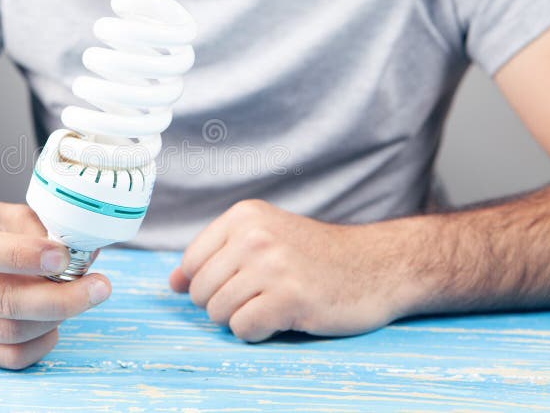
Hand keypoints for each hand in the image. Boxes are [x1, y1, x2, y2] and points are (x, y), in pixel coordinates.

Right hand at [0, 201, 110, 368]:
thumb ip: (39, 229)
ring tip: (82, 298)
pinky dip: (42, 343)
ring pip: (8, 332)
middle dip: (58, 297)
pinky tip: (57, 323)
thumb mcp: (4, 213)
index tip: (63, 257)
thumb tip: (85, 252)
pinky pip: (8, 357)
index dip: (22, 255)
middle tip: (99, 287)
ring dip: (56, 318)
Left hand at [170, 200, 415, 341]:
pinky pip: (242, 328)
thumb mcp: (264, 239)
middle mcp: (254, 236)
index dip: (204, 284)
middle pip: (200, 291)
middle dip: (222, 304)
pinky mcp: (289, 298)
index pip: (191, 263)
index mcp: (244, 216)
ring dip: (240, 319)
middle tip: (258, 298)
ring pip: (217, 312)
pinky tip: (281, 318)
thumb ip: (216, 257)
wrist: (377, 265)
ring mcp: (272, 266)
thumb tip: (172, 284)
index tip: (236, 284)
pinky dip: (257, 332)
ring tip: (271, 305)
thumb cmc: (315, 256)